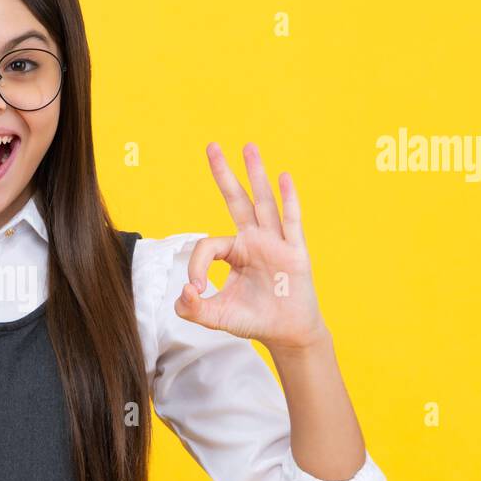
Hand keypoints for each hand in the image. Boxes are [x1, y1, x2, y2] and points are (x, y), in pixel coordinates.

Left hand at [173, 142, 328, 351]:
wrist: (286, 334)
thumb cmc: (253, 320)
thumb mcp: (216, 316)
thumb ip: (193, 308)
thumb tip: (184, 292)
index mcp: (235, 251)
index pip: (208, 245)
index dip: (196, 266)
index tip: (196, 289)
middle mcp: (255, 240)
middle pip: (236, 201)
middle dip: (224, 174)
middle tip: (211, 146)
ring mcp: (276, 243)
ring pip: (264, 203)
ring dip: (256, 174)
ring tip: (248, 147)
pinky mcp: (295, 252)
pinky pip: (291, 222)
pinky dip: (289, 200)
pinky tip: (284, 178)